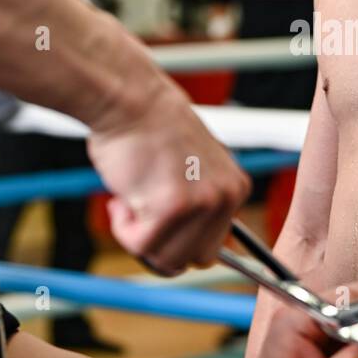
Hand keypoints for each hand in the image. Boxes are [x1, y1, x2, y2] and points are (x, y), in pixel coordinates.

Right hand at [87, 76, 249, 273]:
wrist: (128, 98)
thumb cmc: (147, 129)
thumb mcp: (191, 168)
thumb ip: (198, 202)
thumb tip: (190, 249)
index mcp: (235, 188)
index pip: (212, 246)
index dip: (176, 237)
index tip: (156, 212)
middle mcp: (226, 196)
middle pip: (194, 259)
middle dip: (161, 243)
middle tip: (139, 209)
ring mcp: (202, 203)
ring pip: (168, 259)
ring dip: (139, 236)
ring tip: (131, 198)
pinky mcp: (173, 206)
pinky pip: (141, 246)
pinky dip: (122, 229)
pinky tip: (121, 197)